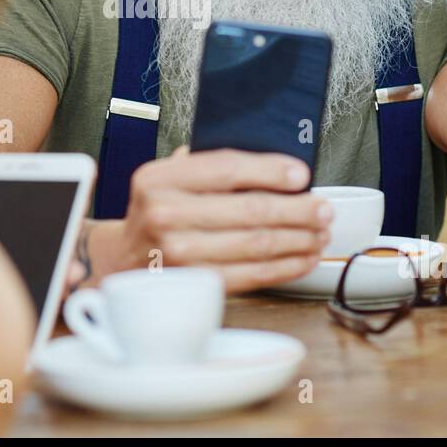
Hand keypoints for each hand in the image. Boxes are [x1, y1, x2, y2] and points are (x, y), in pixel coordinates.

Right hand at [117, 147, 331, 293]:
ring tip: (319, 232)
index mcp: (159, 178)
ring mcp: (178, 253)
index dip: (271, 171)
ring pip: (257, 244)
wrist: (124, 258)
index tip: (301, 175)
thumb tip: (275, 163)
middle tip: (323, 208)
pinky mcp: (195, 283)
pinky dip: (286, 267)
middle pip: (250, 210)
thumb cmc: (157, 211)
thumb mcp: (168, 177)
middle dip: (298, 209)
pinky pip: (252, 275)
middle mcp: (164, 214)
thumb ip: (208, 165)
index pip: (227, 169)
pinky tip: (303, 257)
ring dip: (299, 239)